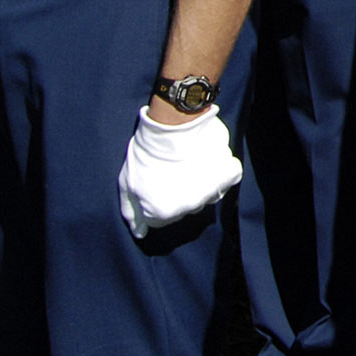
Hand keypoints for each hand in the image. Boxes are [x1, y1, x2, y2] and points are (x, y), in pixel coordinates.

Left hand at [117, 106, 241, 238]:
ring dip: (198, 183)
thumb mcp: (127, 183)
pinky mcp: (227, 175)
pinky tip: (206, 160)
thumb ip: (132, 212)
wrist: (173, 123)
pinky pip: (224, 180)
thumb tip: (139, 233)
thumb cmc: (147, 152)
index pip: (159, 219)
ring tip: (187, 162)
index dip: (154, 199)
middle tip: (170, 170)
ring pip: (204, 195)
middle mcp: (190, 208)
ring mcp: (212, 192)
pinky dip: (219, 172)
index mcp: (164, 212)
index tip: (153, 181)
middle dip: (177, 193)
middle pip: (183, 207)